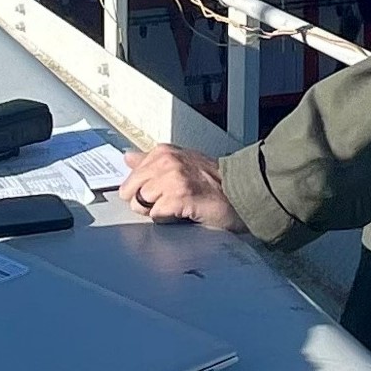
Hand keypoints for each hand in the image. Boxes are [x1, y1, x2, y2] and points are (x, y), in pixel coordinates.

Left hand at [119, 145, 246, 232]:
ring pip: (141, 203)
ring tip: (177, 207)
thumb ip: (152, 161)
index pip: (131, 175)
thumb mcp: (180, 162)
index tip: (154, 194)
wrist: (241, 191)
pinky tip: (183, 213)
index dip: (140, 189)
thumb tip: (129, 158)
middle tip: (166, 202)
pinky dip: (167, 219)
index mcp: (164, 152)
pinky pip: (156, 215)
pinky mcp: (179, 197)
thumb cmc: (214, 181)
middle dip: (143, 202)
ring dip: (156, 211)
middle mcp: (166, 162)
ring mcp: (172, 179)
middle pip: (130, 190)